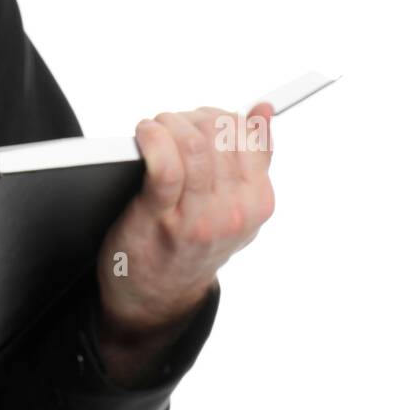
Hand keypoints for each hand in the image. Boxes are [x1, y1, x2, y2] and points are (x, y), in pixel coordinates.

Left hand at [93, 102, 275, 382]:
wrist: (154, 298)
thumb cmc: (187, 244)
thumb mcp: (233, 207)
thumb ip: (251, 161)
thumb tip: (263, 110)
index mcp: (258, 203)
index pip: (249, 136)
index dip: (219, 117)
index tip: (197, 122)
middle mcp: (234, 211)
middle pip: (220, 134)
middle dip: (191, 119)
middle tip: (170, 124)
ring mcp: (200, 218)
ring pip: (195, 145)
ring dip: (170, 124)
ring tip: (155, 127)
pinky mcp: (162, 219)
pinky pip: (166, 165)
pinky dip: (154, 140)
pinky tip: (145, 134)